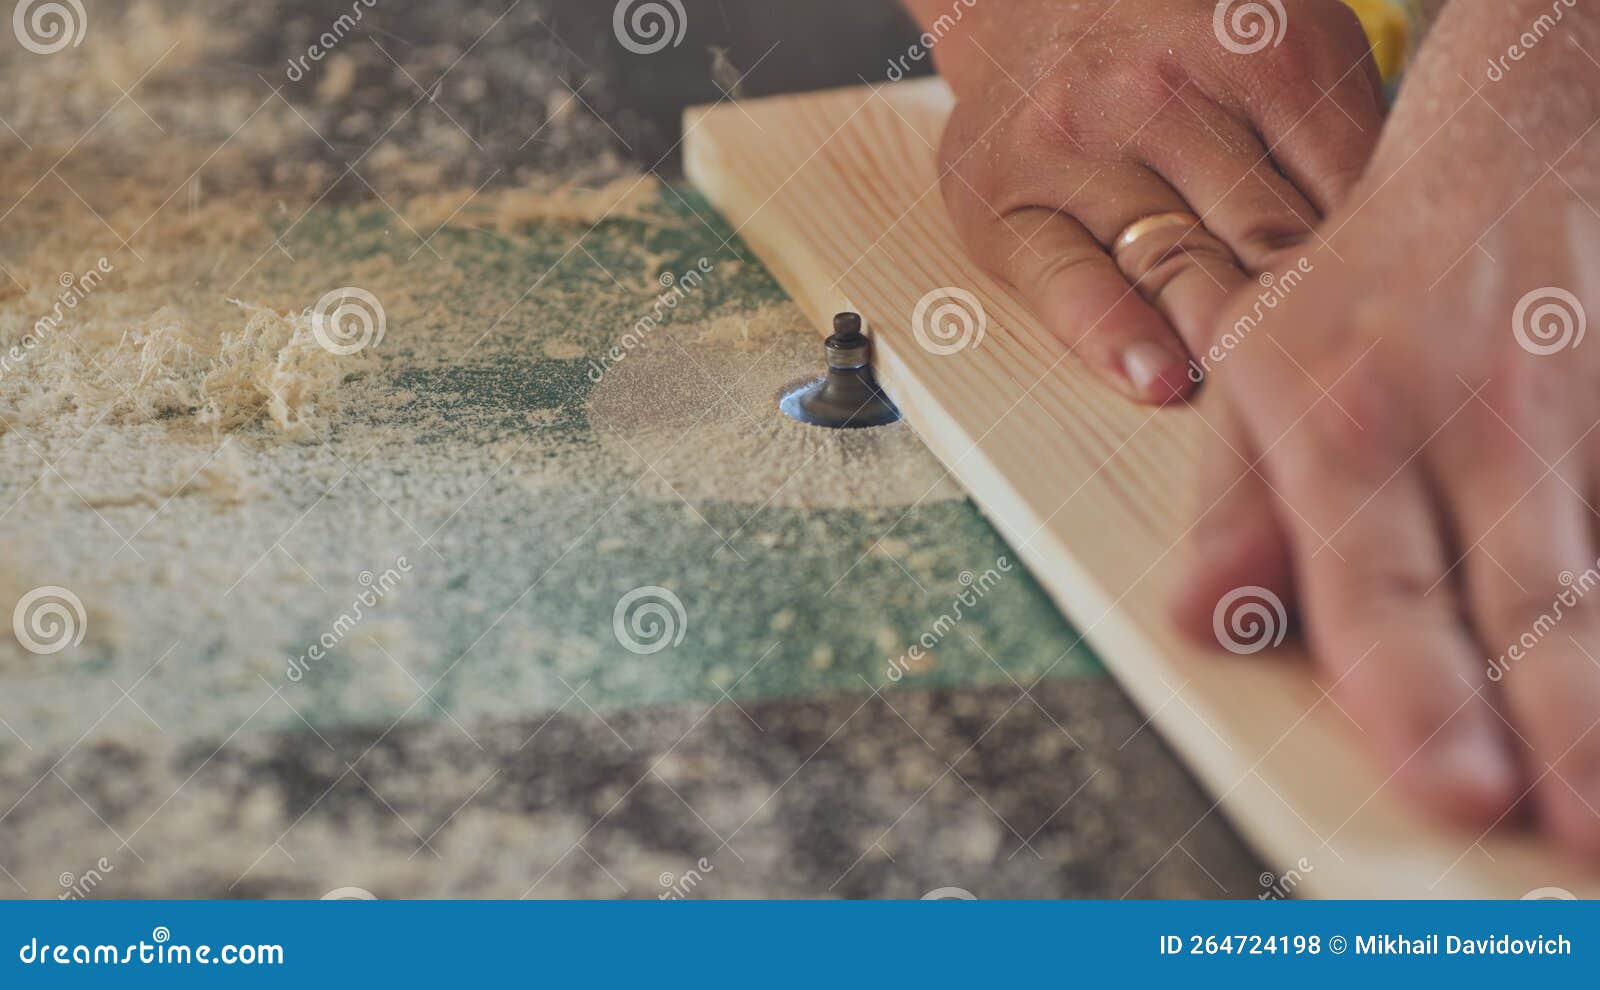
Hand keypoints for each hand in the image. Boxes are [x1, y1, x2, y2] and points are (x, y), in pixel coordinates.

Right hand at [911, 0, 1384, 401]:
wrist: (1028, 5)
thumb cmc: (1172, 49)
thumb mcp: (1282, 54)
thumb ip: (1335, 147)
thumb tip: (1389, 274)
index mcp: (1261, 55)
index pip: (1343, 191)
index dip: (1376, 278)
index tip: (1391, 347)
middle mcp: (1161, 93)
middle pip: (1262, 237)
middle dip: (1306, 324)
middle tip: (1342, 399)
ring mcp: (1076, 147)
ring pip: (1171, 266)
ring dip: (1222, 341)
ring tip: (1257, 407)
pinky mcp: (1002, 203)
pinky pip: (1064, 282)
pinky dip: (1114, 337)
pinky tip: (1155, 380)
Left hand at [1174, 1, 1599, 851]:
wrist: (1504, 158)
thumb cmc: (1364, 291)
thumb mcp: (1260, 373)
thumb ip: (1235, 508)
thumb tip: (1199, 624)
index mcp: (1348, 428)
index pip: (1378, 583)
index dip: (1416, 689)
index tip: (1454, 787)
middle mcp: (1478, 433)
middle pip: (1533, 603)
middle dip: (1569, 727)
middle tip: (1585, 833)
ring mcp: (1584, 425)